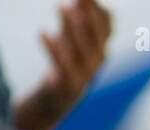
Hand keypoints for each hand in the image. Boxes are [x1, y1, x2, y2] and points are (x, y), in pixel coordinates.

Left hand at [34, 0, 111, 119]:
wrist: (57, 100)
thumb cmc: (66, 64)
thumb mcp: (72, 39)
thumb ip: (78, 19)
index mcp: (101, 48)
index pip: (107, 25)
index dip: (100, 8)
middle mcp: (97, 61)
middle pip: (97, 35)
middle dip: (89, 13)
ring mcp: (85, 75)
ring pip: (82, 49)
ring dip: (72, 27)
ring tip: (61, 5)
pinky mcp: (68, 85)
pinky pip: (62, 66)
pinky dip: (54, 49)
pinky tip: (42, 32)